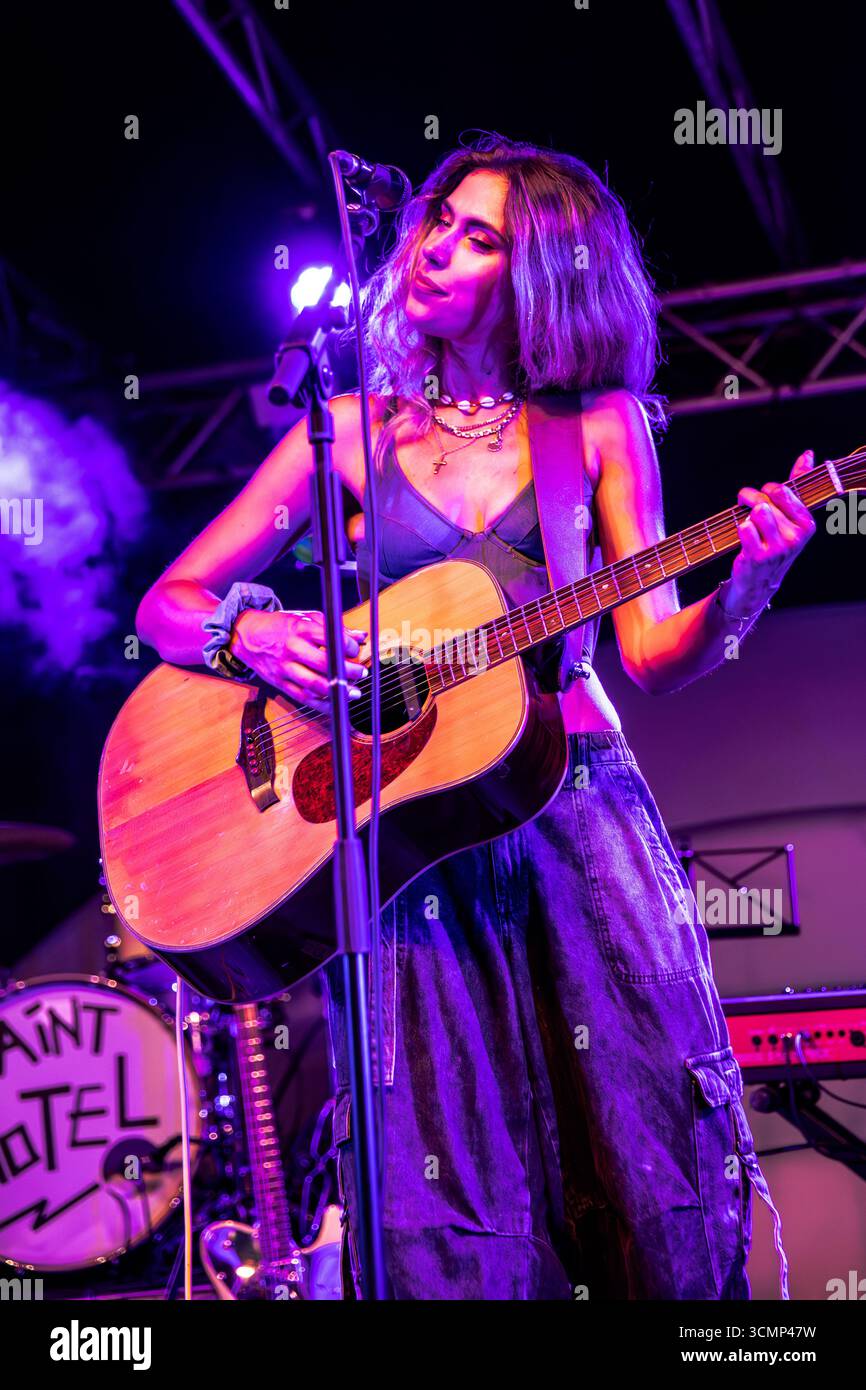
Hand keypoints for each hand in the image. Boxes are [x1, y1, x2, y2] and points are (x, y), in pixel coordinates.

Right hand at [231, 609, 367, 712]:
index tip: (355, 650)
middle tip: (360, 673)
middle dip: (347, 671)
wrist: (248, 635)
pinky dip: (321, 704)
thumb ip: (335, 628)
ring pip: (313, 684)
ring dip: (337, 691)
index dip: (348, 647)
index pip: (330, 639)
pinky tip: (335, 704)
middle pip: (324, 663)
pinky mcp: (280, 683)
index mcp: (300, 629)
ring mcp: (285, 667)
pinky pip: (303, 697)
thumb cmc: (281, 626)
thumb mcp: (307, 619)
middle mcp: (292, 648)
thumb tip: (361, 636)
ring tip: (353, 692)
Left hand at [728, 449, 817, 612]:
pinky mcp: (759, 557)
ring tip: (748, 524)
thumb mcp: (789, 514)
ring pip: (755, 513)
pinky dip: (739, 529)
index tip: (764, 496)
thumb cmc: (774, 541)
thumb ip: (797, 483)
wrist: (760, 580)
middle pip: (764, 501)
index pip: (781, 491)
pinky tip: (745, 538)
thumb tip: (807, 454)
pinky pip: (744, 528)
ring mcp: (778, 548)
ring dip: (746, 515)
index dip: (766, 490)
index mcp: (807, 524)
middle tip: (746, 506)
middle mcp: (796, 537)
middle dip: (750, 500)